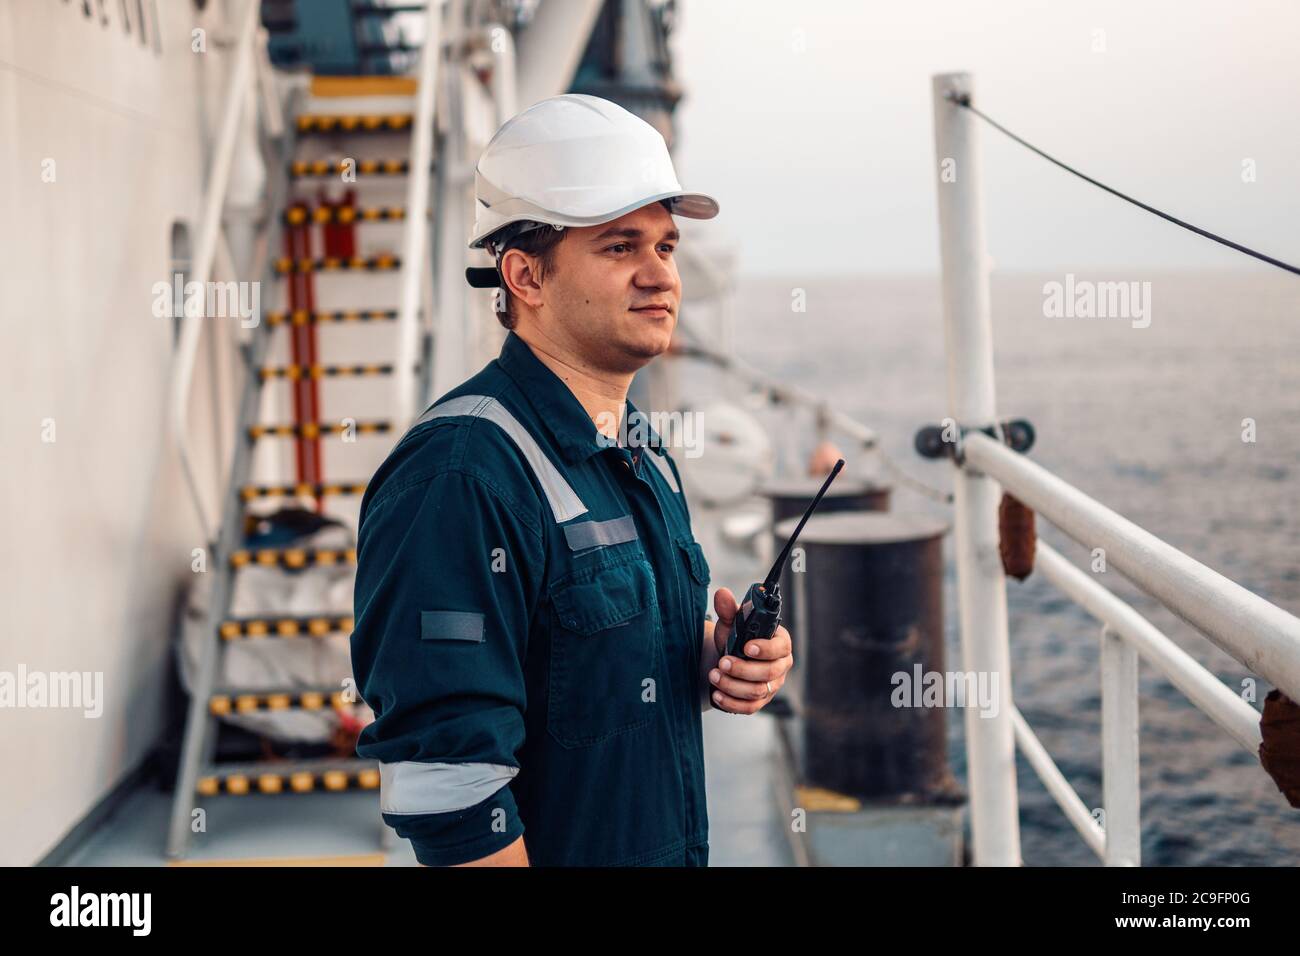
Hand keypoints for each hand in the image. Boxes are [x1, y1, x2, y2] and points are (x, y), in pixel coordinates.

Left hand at [706, 587, 792, 714]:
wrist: (728, 657)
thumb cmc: (736, 637)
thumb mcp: (732, 623)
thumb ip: (729, 609)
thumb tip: (722, 594)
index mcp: (780, 643)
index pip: (781, 647)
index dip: (765, 649)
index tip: (746, 647)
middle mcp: (781, 666)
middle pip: (769, 673)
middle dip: (743, 669)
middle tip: (722, 662)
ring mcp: (772, 686)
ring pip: (757, 691)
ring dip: (733, 685)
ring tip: (713, 675)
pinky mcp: (760, 701)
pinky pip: (750, 708)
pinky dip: (732, 703)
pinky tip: (717, 694)